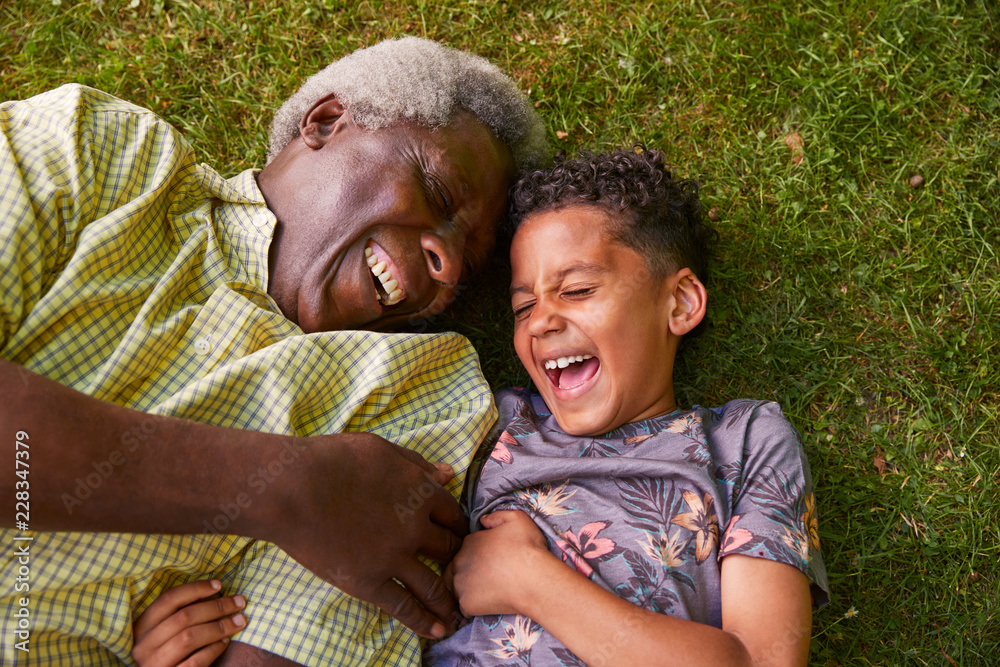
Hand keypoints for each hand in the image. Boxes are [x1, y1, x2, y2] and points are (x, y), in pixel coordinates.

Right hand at [132, 580, 245, 666]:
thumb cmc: (170, 652)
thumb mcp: (166, 631)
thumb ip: (181, 614)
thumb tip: (211, 592)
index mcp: (141, 628)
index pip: (168, 600)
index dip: (195, 589)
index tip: (219, 585)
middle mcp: (143, 646)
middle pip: (183, 617)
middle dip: (216, 607)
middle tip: (239, 602)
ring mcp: (155, 664)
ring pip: (190, 638)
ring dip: (219, 626)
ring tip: (239, 620)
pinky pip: (196, 661)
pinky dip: (214, 648)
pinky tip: (225, 642)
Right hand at [266, 433, 468, 639]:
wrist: (291, 488)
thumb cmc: (332, 460)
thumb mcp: (382, 450)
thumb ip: (417, 464)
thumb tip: (449, 474)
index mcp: (421, 493)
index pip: (453, 514)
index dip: (457, 526)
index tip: (456, 536)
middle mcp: (415, 528)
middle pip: (448, 549)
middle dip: (456, 561)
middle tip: (460, 572)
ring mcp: (393, 558)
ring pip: (433, 585)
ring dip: (449, 601)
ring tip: (458, 614)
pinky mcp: (368, 582)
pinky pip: (404, 606)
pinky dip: (423, 621)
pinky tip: (436, 631)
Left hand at [448, 510, 550, 616]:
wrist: (535, 581)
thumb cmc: (528, 549)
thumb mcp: (517, 519)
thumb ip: (496, 516)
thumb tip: (483, 520)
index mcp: (469, 542)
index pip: (466, 549)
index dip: (479, 555)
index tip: (492, 561)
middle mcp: (459, 562)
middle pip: (458, 567)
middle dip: (469, 572)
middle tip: (489, 578)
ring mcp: (460, 585)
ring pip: (457, 588)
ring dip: (468, 589)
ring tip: (489, 591)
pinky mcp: (466, 604)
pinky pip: (464, 607)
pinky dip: (474, 606)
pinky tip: (489, 603)